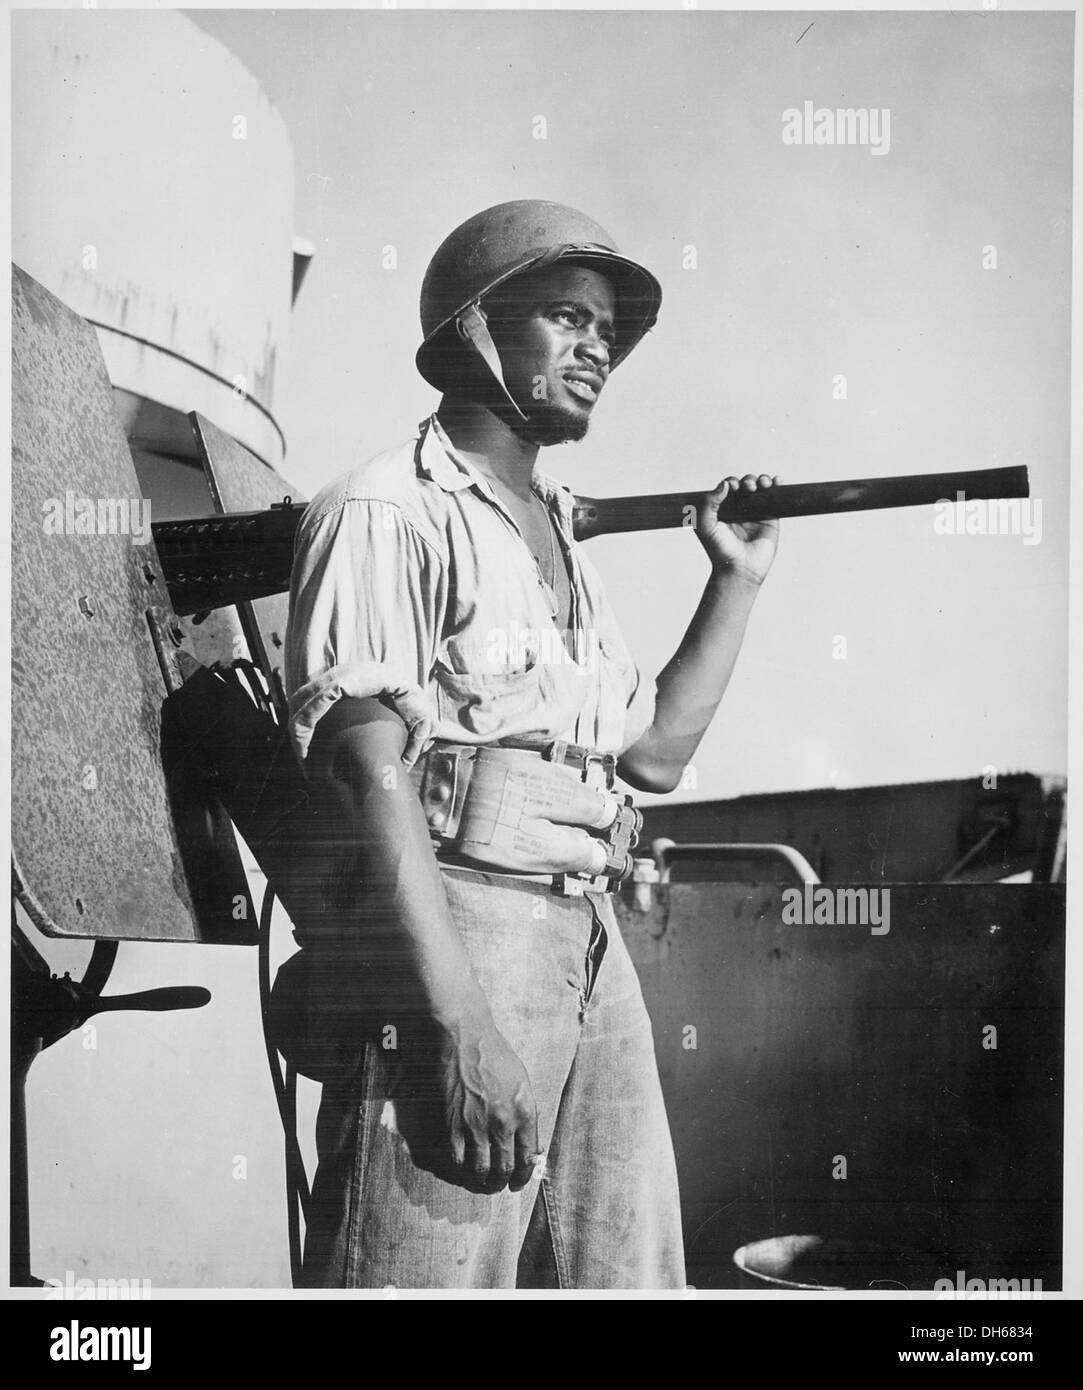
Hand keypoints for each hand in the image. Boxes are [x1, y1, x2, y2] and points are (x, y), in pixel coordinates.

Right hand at [396, 1011, 541, 1195]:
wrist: (465, 1039)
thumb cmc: (496, 1056)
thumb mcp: (522, 1082)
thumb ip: (527, 1113)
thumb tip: (530, 1142)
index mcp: (524, 1111)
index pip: (528, 1157)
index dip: (524, 1175)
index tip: (518, 1182)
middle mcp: (503, 1122)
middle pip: (505, 1168)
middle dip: (504, 1182)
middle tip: (501, 1186)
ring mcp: (477, 1125)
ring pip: (482, 1170)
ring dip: (484, 1182)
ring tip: (484, 1184)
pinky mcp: (454, 1124)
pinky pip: (459, 1159)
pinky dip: (463, 1169)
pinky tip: (465, 1168)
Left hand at [696, 474, 780, 584]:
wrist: (739, 568)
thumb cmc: (719, 550)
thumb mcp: (705, 525)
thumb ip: (709, 503)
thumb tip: (725, 484)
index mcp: (722, 509)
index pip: (727, 488)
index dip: (731, 482)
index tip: (733, 487)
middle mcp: (738, 510)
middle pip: (745, 485)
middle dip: (747, 481)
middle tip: (748, 487)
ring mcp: (755, 514)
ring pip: (760, 489)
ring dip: (761, 480)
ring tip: (762, 484)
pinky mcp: (770, 519)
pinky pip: (774, 499)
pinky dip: (777, 486)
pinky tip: (777, 481)